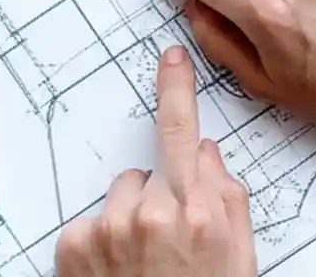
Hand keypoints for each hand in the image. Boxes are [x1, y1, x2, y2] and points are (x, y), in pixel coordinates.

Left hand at [54, 46, 256, 276]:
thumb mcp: (240, 260)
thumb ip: (227, 200)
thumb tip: (205, 155)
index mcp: (198, 213)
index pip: (182, 132)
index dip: (176, 89)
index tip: (170, 60)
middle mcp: (150, 213)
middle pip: (149, 173)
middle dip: (159, 196)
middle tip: (169, 241)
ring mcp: (108, 228)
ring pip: (120, 195)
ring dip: (129, 218)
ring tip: (142, 262)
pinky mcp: (75, 245)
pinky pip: (91, 221)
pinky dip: (101, 240)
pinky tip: (118, 271)